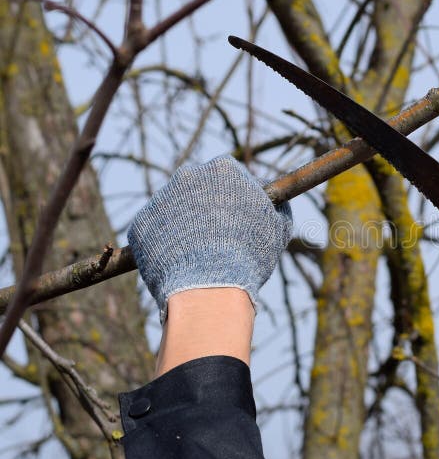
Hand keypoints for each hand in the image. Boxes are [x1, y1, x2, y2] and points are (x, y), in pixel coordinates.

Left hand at [128, 155, 291, 321]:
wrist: (208, 288)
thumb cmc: (249, 256)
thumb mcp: (278, 229)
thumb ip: (277, 209)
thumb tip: (278, 204)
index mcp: (223, 170)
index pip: (228, 175)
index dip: (234, 195)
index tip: (237, 215)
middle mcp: (188, 175)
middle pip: (197, 187)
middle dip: (205, 205)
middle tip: (216, 236)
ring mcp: (160, 199)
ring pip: (173, 209)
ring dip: (183, 225)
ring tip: (198, 255)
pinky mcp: (140, 224)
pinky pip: (154, 232)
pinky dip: (163, 245)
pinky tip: (179, 263)